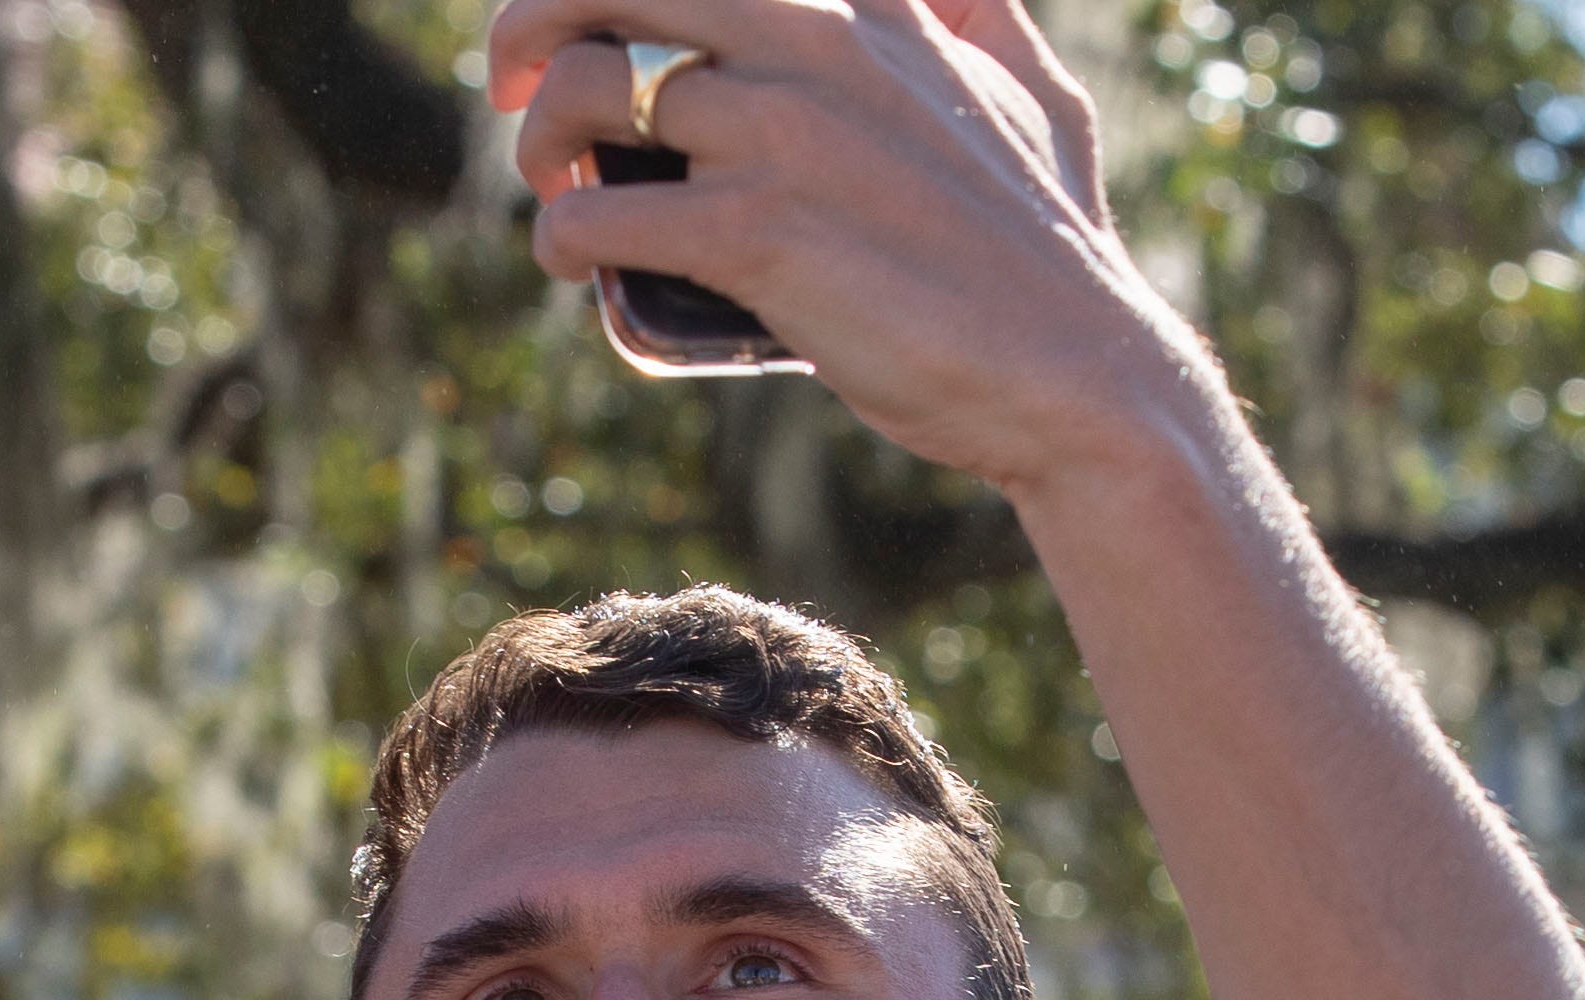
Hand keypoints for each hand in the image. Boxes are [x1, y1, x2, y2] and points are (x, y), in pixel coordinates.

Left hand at [489, 0, 1213, 499]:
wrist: (1077, 378)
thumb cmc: (1046, 251)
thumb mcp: (1029, 93)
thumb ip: (976, 15)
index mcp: (870, 2)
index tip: (573, 20)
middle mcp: (822, 43)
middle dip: (531, 25)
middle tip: (508, 88)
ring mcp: (786, 135)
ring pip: (593, 97)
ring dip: (541, 151)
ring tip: (555, 194)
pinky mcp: (759, 234)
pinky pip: (600, 213)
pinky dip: (560, 237)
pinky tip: (569, 260)